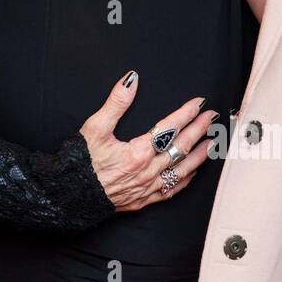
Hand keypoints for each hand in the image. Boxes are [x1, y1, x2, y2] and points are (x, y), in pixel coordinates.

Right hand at [79, 70, 219, 211]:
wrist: (69, 195)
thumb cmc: (80, 162)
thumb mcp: (94, 127)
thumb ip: (116, 102)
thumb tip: (131, 80)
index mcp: (138, 151)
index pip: (170, 128)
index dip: (186, 113)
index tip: (199, 103)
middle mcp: (147, 170)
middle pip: (181, 147)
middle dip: (199, 130)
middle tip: (212, 118)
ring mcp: (147, 187)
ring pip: (182, 170)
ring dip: (200, 155)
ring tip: (212, 143)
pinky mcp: (142, 200)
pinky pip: (171, 190)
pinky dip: (185, 180)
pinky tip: (192, 174)